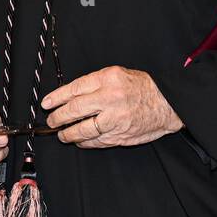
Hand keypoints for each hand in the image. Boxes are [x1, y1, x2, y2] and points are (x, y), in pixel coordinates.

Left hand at [41, 66, 182, 147]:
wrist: (169, 103)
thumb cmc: (143, 87)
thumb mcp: (118, 74)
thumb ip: (94, 83)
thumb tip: (69, 95)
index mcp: (108, 79)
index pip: (74, 89)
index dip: (56, 98)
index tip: (47, 103)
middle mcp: (110, 99)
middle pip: (74, 110)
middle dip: (58, 117)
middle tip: (52, 120)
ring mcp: (115, 119)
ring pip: (82, 130)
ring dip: (68, 134)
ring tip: (62, 134)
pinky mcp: (120, 135)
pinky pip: (96, 141)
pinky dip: (84, 142)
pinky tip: (79, 140)